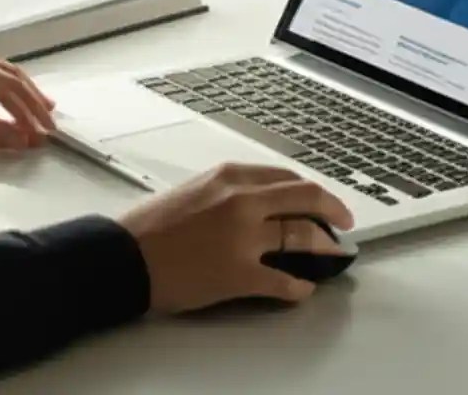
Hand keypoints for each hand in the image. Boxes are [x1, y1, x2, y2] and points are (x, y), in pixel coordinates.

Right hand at [118, 163, 353, 313]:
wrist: (123, 257)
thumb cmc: (150, 227)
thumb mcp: (194, 190)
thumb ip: (228, 192)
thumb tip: (261, 205)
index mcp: (229, 177)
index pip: (285, 177)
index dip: (311, 190)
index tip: (320, 199)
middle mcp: (242, 201)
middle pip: (306, 198)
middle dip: (333, 210)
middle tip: (344, 222)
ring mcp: (243, 238)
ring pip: (302, 237)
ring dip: (324, 248)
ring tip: (332, 256)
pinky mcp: (239, 274)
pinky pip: (284, 281)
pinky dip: (299, 288)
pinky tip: (302, 291)